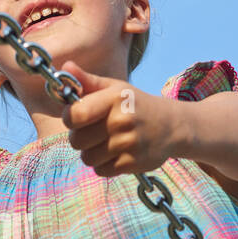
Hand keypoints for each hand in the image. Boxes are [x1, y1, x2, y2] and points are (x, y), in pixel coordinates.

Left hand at [58, 60, 180, 176]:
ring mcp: (128, 144)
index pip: (74, 115)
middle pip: (76, 141)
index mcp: (114, 99)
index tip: (77, 117)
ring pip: (87, 158)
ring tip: (106, 143)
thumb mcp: (115, 88)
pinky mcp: (133, 163)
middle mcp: (122, 121)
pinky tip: (117, 153)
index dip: (69, 118)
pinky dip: (105, 165)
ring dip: (92, 153)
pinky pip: (101, 171)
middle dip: (80, 138)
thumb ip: (88, 80)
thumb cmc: (136, 105)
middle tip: (95, 131)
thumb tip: (65, 67)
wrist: (172, 126)